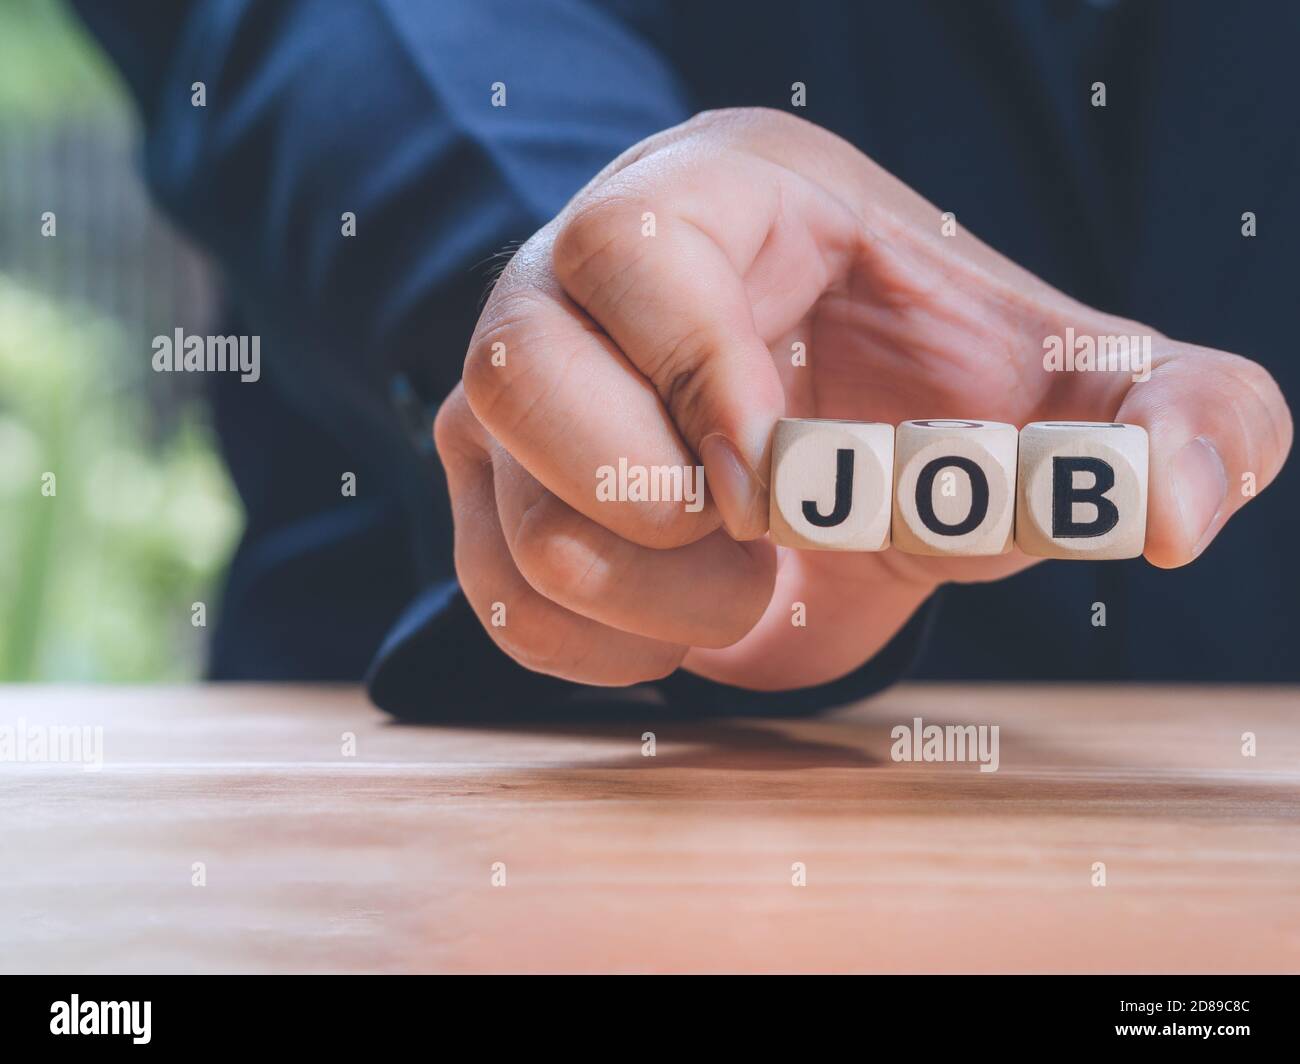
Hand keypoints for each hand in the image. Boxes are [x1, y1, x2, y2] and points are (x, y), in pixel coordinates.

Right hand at [434, 108, 1291, 689]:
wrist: (839, 437)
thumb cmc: (942, 379)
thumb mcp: (1078, 383)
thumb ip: (1182, 417)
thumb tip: (1183, 515)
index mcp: (714, 200)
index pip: (633, 248)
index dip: (699, 370)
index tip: (784, 486)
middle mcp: (576, 282)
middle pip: (513, 367)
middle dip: (658, 499)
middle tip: (766, 530)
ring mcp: (517, 393)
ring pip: (513, 513)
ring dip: (654, 597)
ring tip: (749, 580)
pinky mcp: (494, 491)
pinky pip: (494, 595)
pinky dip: (600, 650)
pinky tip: (685, 619)